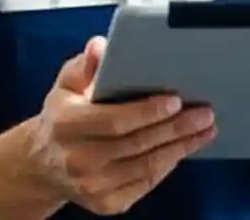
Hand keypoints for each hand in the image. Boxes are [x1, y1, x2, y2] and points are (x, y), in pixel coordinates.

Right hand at [26, 37, 217, 215]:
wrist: (44, 164)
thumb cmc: (62, 118)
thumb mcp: (67, 84)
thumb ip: (86, 64)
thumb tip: (101, 45)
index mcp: (67, 125)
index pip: (115, 121)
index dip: (148, 112)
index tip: (176, 100)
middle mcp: (79, 159)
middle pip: (138, 144)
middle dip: (176, 128)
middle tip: (204, 113)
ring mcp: (93, 186)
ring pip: (147, 166)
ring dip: (181, 147)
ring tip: (205, 130)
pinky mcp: (106, 203)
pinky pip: (146, 183)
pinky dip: (168, 165)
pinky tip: (183, 148)